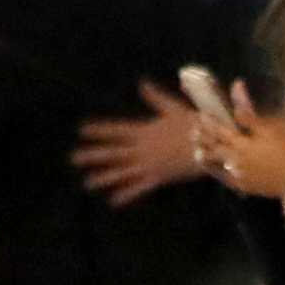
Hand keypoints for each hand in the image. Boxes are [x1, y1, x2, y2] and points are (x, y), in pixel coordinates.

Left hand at [73, 81, 204, 206]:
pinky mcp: (159, 178)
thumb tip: (142, 82)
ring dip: (104, 177)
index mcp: (144, 131)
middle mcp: (143, 149)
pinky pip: (139, 188)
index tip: (81, 130)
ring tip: (87, 183)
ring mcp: (149, 165)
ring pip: (122, 172)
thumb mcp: (173, 108)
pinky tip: (113, 201)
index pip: (116, 130)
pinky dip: (127, 195)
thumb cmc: (194, 124)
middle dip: (92, 155)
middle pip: (113, 152)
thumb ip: (155, 97)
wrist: (210, 144)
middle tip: (73, 158)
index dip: (98, 130)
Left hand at [196, 83, 284, 202]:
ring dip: (205, 156)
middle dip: (202, 138)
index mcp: (241, 144)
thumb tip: (236, 89)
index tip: (200, 115)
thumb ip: (249, 113)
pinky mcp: (244, 187)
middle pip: (213, 147)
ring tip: (197, 150)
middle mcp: (235, 160)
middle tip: (193, 132)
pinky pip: (224, 178)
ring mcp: (238, 176)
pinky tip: (213, 169)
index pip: (218, 130)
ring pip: (215, 164)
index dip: (208, 122)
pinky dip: (215, 171)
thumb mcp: (270, 128)